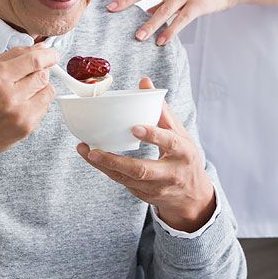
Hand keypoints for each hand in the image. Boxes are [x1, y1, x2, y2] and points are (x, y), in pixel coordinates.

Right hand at [0, 46, 58, 178]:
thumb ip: (13, 56)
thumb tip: (40, 48)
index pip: (34, 61)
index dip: (48, 55)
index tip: (52, 54)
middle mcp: (10, 96)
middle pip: (44, 75)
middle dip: (41, 71)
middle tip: (29, 74)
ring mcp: (20, 114)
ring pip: (48, 92)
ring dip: (40, 88)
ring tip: (23, 91)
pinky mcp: (26, 128)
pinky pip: (44, 109)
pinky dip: (37, 103)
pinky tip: (20, 105)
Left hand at [76, 78, 215, 231]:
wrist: (192, 195)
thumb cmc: (183, 156)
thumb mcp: (180, 133)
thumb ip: (161, 109)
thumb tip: (144, 82)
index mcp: (183, 152)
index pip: (169, 143)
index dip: (153, 136)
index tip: (134, 128)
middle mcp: (170, 173)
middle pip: (142, 170)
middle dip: (116, 161)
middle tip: (94, 149)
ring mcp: (156, 188)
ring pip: (127, 179)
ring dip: (104, 165)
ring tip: (85, 151)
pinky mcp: (144, 195)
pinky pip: (123, 182)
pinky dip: (107, 170)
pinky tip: (93, 157)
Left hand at [100, 0, 239, 44]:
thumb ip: (162, 2)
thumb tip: (146, 12)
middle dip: (125, 0)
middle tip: (110, 9)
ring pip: (163, 8)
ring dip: (149, 23)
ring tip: (138, 37)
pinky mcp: (198, 5)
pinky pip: (182, 19)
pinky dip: (171, 30)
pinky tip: (162, 41)